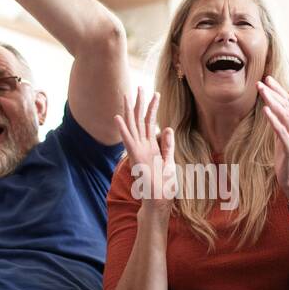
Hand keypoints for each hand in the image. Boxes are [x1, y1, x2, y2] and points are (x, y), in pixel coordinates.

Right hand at [115, 88, 175, 213]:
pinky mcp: (135, 158)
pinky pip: (128, 141)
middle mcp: (142, 147)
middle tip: (141, 86)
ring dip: (130, 110)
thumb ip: (168, 145)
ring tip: (127, 95)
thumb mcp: (170, 161)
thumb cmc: (163, 185)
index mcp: (150, 147)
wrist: (157, 203)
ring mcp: (137, 151)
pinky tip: (118, 117)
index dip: (152, 108)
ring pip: (133, 126)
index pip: (150, 123)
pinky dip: (123, 129)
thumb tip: (168, 128)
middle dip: (140, 103)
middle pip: (140, 120)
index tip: (155, 93)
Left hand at [259, 76, 288, 206]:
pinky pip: (282, 131)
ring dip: (273, 102)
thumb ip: (287, 115)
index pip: (288, 102)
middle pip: (286, 106)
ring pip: (285, 116)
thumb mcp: (285, 133)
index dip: (278, 90)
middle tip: (262, 81)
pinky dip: (274, 120)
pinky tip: (265, 111)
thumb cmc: (288, 156)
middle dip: (274, 92)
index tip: (267, 78)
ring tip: (262, 91)